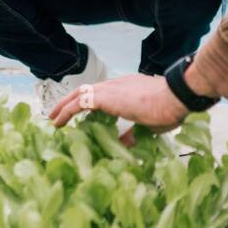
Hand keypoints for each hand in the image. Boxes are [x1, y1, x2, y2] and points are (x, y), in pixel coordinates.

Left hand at [49, 72, 187, 129]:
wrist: (174, 97)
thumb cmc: (169, 110)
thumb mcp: (149, 124)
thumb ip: (134, 132)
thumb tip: (125, 143)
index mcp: (128, 88)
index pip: (104, 93)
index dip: (91, 101)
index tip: (83, 113)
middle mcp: (116, 84)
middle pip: (87, 90)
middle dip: (71, 101)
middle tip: (59, 114)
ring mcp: (110, 88)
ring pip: (79, 94)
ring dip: (64, 106)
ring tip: (53, 118)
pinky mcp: (104, 97)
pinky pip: (78, 104)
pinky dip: (66, 112)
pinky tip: (57, 122)